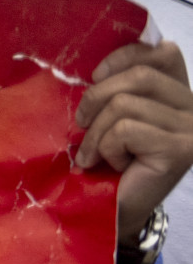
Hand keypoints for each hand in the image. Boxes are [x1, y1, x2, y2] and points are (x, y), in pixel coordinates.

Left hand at [76, 40, 192, 242]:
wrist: (118, 211)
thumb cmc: (113, 162)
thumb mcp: (116, 117)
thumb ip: (120, 89)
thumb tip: (98, 70)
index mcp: (181, 93)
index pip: (164, 53)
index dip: (124, 57)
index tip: (96, 77)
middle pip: (140, 74)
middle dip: (97, 97)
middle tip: (82, 124)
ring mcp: (191, 129)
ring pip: (125, 104)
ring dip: (96, 132)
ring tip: (96, 154)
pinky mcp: (179, 150)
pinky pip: (125, 130)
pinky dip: (106, 147)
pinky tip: (112, 165)